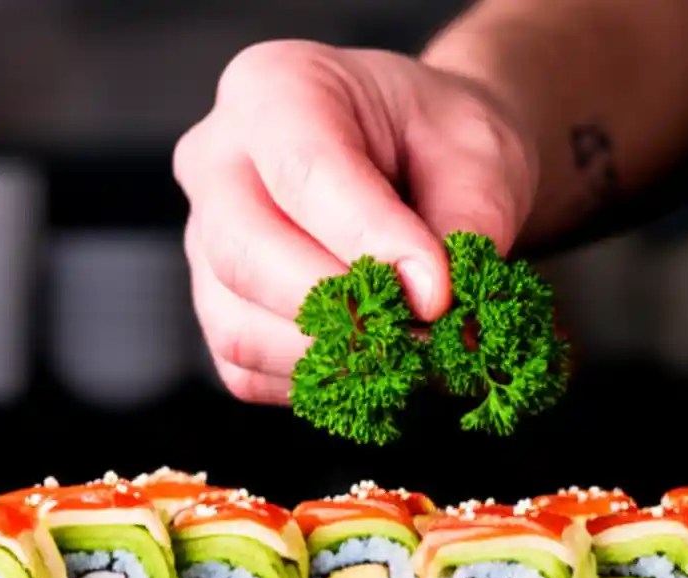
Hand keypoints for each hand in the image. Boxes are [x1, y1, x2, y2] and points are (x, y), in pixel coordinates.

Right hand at [174, 40, 537, 403]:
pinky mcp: (217, 306)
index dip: (371, 243)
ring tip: (415, 348)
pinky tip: (376, 358)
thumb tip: (436, 310)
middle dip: (344, 312)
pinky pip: (248, 369)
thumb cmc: (445, 142)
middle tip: (427, 333)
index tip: (437, 293)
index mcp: (275, 87)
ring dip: (336, 358)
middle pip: (246, 255)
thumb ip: (467, 223)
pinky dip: (320, 380)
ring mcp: (205, 238)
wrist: (426, 159)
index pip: (304, 173)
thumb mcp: (482, 156)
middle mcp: (217, 159)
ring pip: (239, 327)